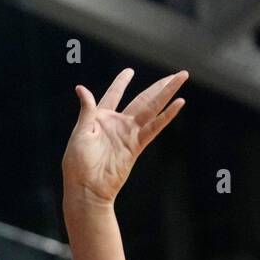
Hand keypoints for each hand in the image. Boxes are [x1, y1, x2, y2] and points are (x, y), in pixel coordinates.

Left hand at [62, 68, 187, 208]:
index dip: (121, 83)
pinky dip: (167, 116)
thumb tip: (81, 88)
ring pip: (152, 109)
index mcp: (101, 119)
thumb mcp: (80, 132)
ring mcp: (129, 135)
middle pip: (142, 100)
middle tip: (175, 74)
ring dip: (167, 93)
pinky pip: (154, 128)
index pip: (113, 95)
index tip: (129, 71)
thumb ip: (87, 110)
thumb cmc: (77, 164)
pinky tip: (179, 103)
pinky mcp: (136, 146)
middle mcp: (118, 125)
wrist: (86, 188)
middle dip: (158, 86)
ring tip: (181, 78)